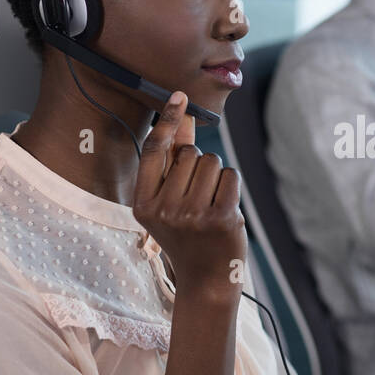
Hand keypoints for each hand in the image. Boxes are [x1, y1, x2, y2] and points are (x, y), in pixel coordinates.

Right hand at [132, 92, 246, 299]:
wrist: (205, 279)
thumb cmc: (187, 234)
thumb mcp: (169, 200)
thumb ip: (173, 159)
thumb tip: (182, 116)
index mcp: (143, 203)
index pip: (154, 151)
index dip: (167, 120)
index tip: (179, 96)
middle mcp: (164, 208)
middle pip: (189, 154)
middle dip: (198, 166)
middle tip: (196, 199)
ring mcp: (192, 215)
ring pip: (212, 162)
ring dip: (216, 177)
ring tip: (209, 205)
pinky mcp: (220, 218)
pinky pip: (230, 176)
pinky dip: (231, 187)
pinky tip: (224, 209)